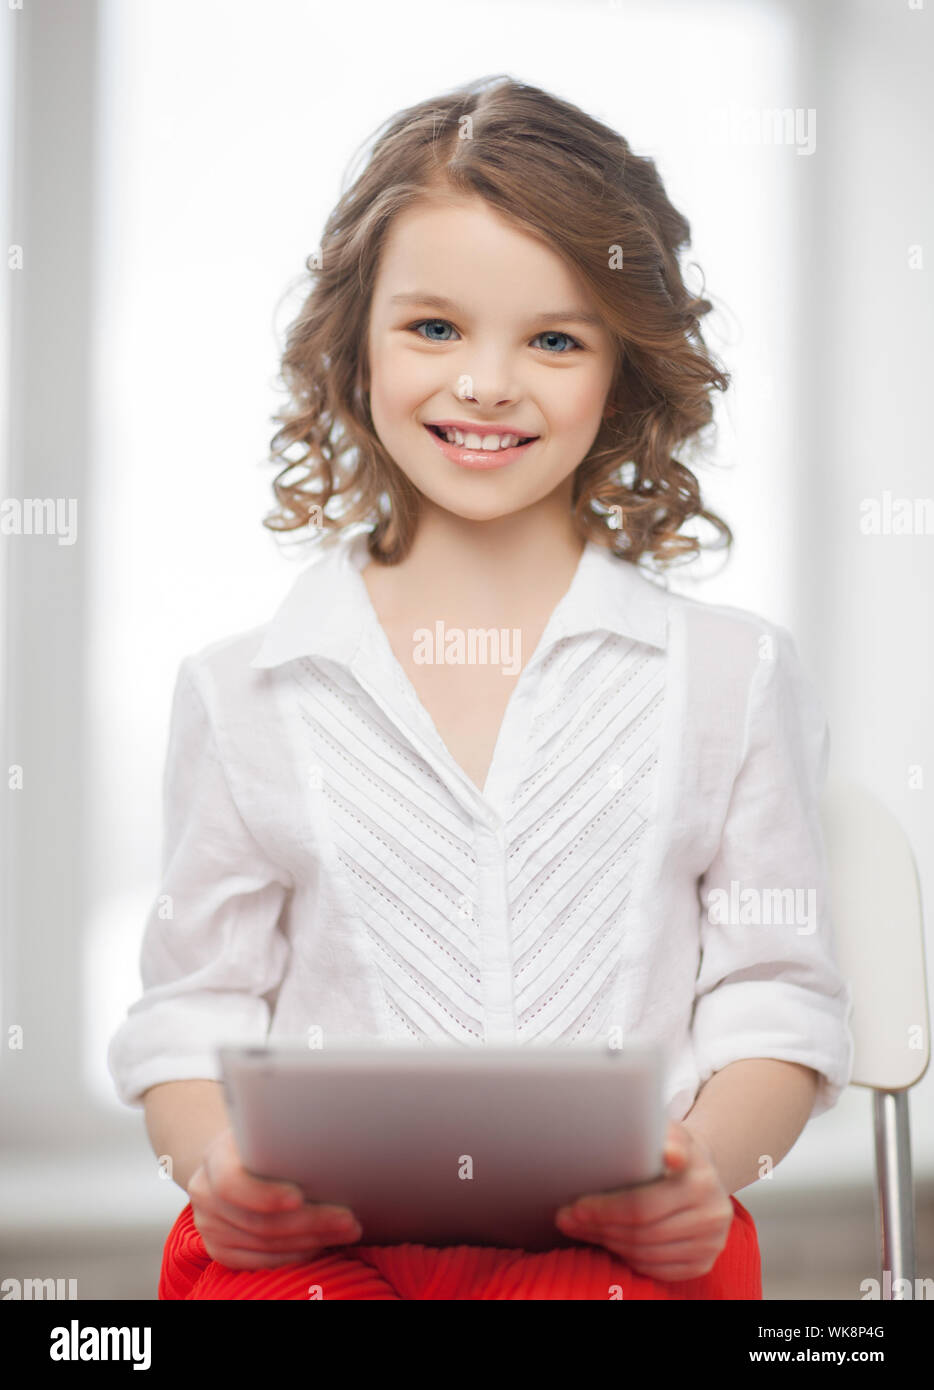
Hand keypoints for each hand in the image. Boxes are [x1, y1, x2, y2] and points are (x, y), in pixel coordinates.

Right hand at [187, 1127, 362, 1269]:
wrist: (237, 1157)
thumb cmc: (266, 1137)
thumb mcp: (270, 1126)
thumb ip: (286, 1135)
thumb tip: (334, 1141)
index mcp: (216, 1155)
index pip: (230, 1182)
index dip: (265, 1195)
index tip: (299, 1198)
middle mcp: (204, 1191)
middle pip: (256, 1220)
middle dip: (308, 1222)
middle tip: (348, 1220)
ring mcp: (208, 1223)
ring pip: (262, 1243)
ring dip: (309, 1240)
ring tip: (345, 1231)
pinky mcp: (218, 1247)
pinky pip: (257, 1261)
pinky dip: (292, 1255)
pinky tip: (319, 1245)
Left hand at [555, 1119, 733, 1280]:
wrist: (704, 1172)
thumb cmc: (670, 1148)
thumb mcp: (663, 1129)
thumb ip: (649, 1131)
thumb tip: (652, 1142)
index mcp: (698, 1174)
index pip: (642, 1203)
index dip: (608, 1208)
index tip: (577, 1206)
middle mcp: (711, 1209)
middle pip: (639, 1229)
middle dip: (597, 1224)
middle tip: (565, 1217)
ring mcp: (712, 1240)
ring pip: (645, 1251)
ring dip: (607, 1241)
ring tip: (580, 1228)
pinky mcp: (705, 1262)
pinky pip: (657, 1268)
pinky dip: (628, 1258)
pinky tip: (610, 1242)